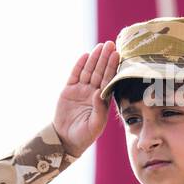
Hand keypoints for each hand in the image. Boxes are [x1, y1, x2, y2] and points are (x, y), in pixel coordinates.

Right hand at [53, 41, 119, 157]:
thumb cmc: (84, 135)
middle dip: (105, 58)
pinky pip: (75, 75)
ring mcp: (81, 90)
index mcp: (102, 101)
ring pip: (89, 71)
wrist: (65, 139)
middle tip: (111, 44)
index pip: (109, 80)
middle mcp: (93, 93)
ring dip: (94, 58)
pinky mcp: (68, 90)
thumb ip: (99, 110)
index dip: (112, 68)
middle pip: (100, 72)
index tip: (117, 55)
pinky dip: (79, 65)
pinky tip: (85, 55)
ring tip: (100, 46)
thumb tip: (99, 93)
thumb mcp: (95, 126)